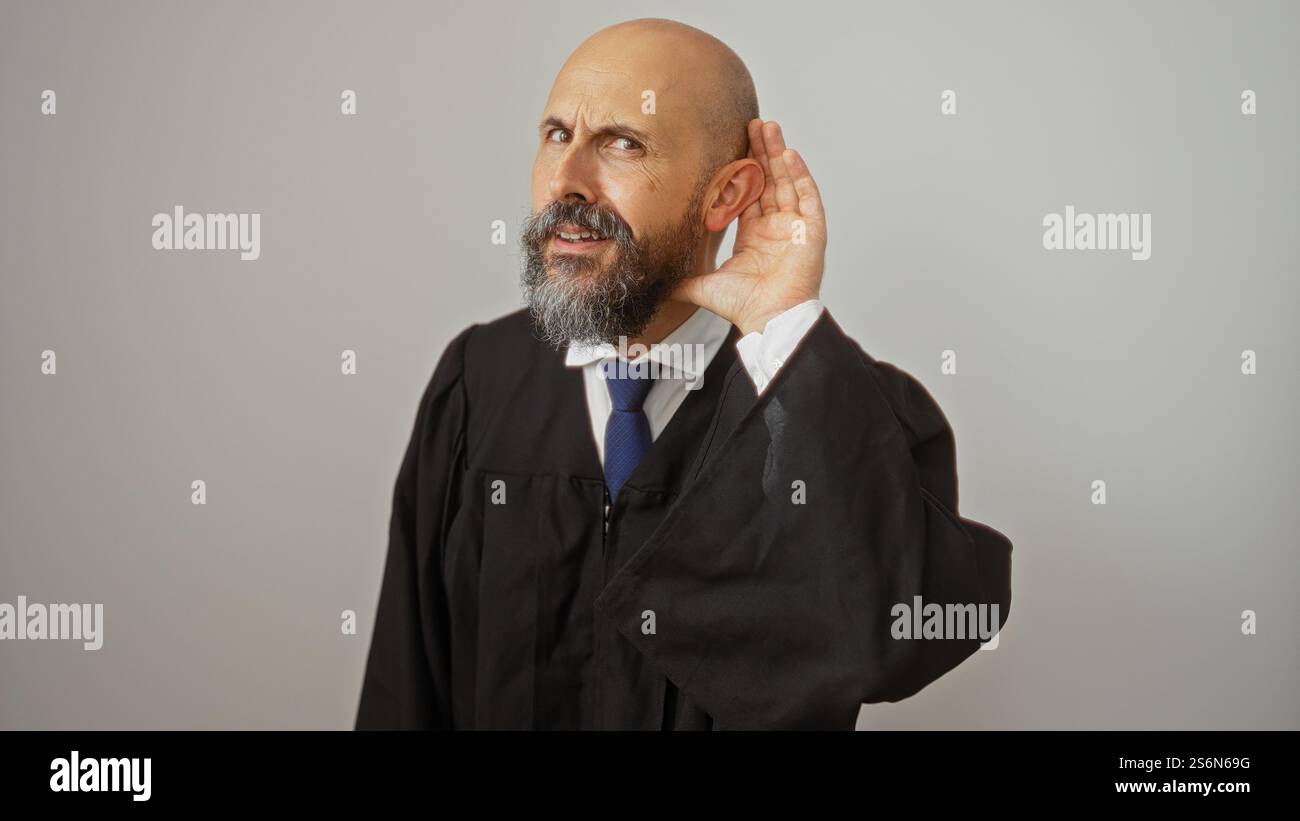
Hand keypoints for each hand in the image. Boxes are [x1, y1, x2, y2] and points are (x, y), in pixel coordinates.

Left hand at [673, 119, 825, 334]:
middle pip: (769, 180)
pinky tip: (789, 155)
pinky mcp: (812, 231)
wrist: (767, 319)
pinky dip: (800, 176)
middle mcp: (776, 228)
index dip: (743, 169)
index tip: (734, 145)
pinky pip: (807, 197)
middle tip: (753, 124)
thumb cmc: (742, 306)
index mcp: (754, 236)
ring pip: (787, 182)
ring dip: (779, 154)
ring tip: (769, 128)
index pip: (748, 193)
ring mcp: (795, 228)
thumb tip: (654, 278)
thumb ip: (681, 278)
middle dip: (761, 152)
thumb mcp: (703, 285)